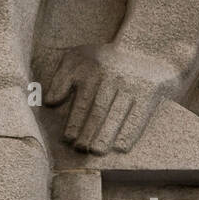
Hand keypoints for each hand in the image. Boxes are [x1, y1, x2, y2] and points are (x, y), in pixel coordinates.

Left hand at [44, 44, 179, 153]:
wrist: (142, 49)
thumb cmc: (103, 59)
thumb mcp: (77, 58)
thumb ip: (61, 79)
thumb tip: (49, 101)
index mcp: (93, 70)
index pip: (83, 101)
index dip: (75, 121)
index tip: (68, 138)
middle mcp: (113, 77)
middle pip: (99, 110)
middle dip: (89, 131)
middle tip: (81, 148)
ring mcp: (132, 84)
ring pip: (117, 114)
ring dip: (107, 136)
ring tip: (97, 151)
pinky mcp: (149, 92)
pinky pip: (138, 116)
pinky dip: (130, 133)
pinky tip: (121, 147)